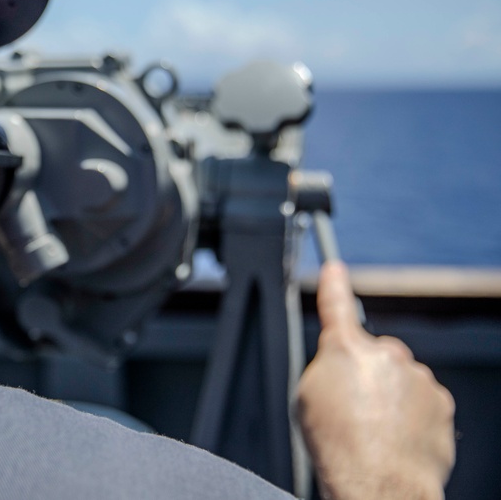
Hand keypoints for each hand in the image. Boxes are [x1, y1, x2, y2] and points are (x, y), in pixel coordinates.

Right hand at [296, 262, 455, 499]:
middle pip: (372, 355)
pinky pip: (421, 402)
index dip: (333, 286)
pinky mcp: (441, 403)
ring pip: (399, 379)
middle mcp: (386, 355)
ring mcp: (418, 378)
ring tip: (373, 432)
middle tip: (351, 409)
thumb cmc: (338, 445)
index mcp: (345, 349)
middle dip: (364, 375)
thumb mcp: (307, 396)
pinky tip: (395, 440)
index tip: (334, 269)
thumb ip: (326, 367)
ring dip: (388, 399)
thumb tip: (343, 363)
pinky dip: (410, 418)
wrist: (380, 483)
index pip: (335, 306)